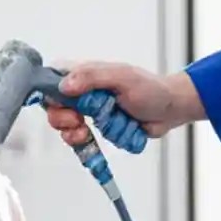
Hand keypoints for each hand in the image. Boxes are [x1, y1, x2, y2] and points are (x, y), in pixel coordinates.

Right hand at [46, 63, 203, 145]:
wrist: (170, 111)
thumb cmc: (151, 90)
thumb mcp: (122, 78)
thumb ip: (92, 77)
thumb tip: (64, 85)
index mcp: (84, 75)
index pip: (51, 81)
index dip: (50, 96)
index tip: (62, 106)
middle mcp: (82, 94)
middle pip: (54, 110)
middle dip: (64, 121)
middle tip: (78, 123)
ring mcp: (89, 113)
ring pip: (67, 130)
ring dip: (78, 135)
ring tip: (90, 133)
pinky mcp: (97, 131)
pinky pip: (83, 143)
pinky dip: (92, 145)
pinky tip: (100, 139)